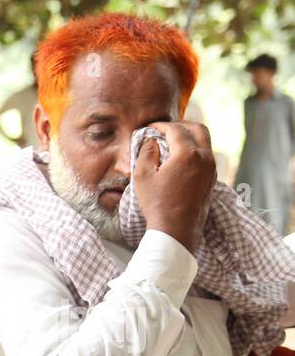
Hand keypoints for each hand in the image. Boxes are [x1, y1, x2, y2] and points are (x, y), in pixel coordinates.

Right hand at [137, 121, 216, 253]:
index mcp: (188, 153)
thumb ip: (146, 153)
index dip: (161, 126)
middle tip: (165, 130)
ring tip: (172, 144)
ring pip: (205, 142)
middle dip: (181, 125)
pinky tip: (180, 160)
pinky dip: (195, 151)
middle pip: (198, 128)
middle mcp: (205, 157)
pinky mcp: (213, 179)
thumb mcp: (142, 176)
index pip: (176, 129)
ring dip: (190, 138)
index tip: (150, 128)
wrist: (176, 230)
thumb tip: (151, 141)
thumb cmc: (157, 204)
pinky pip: (206, 156)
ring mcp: (212, 168)